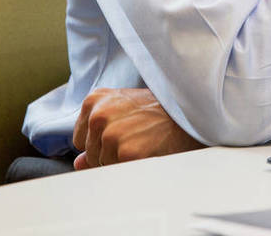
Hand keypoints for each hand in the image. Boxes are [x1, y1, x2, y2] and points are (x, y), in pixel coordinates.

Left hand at [72, 87, 202, 169]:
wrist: (191, 111)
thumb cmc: (159, 110)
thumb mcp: (125, 110)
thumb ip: (98, 133)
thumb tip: (79, 163)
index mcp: (95, 100)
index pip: (80, 139)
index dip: (100, 142)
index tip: (123, 132)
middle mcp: (99, 115)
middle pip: (90, 154)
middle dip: (109, 153)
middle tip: (137, 136)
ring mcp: (112, 134)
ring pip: (103, 165)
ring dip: (121, 161)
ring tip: (143, 141)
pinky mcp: (126, 152)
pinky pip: (118, 172)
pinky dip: (132, 166)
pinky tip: (148, 150)